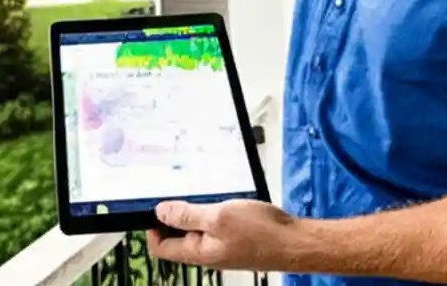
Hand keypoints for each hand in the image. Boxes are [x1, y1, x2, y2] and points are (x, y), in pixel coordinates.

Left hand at [148, 199, 298, 271]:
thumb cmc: (261, 233)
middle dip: (172, 215)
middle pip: (176, 237)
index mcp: (198, 252)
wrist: (295, 242)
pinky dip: (212, 211)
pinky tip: (221, 199)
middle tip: (176, 193)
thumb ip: (187, 215)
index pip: (160, 247)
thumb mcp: (218, 217)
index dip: (150, 227)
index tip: (151, 206)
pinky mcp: (235, 239)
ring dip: (195, 211)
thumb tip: (160, 213)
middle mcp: (207, 253)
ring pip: (197, 229)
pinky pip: (214, 226)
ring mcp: (221, 247)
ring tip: (202, 193)